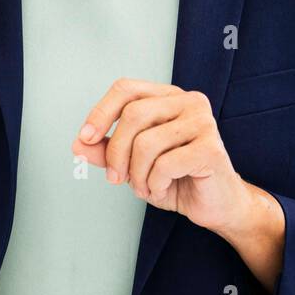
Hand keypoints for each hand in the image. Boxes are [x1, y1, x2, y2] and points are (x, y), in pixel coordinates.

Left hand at [71, 78, 251, 236]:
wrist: (216, 205)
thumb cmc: (178, 179)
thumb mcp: (133, 164)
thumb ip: (107, 151)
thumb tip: (78, 144)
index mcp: (168, 97)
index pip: (126, 89)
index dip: (101, 112)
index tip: (85, 138)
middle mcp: (188, 101)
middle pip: (133, 115)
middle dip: (116, 152)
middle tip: (116, 179)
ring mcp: (203, 122)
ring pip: (146, 142)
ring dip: (137, 174)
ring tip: (145, 187)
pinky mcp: (211, 148)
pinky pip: (165, 164)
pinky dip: (155, 184)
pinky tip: (163, 189)